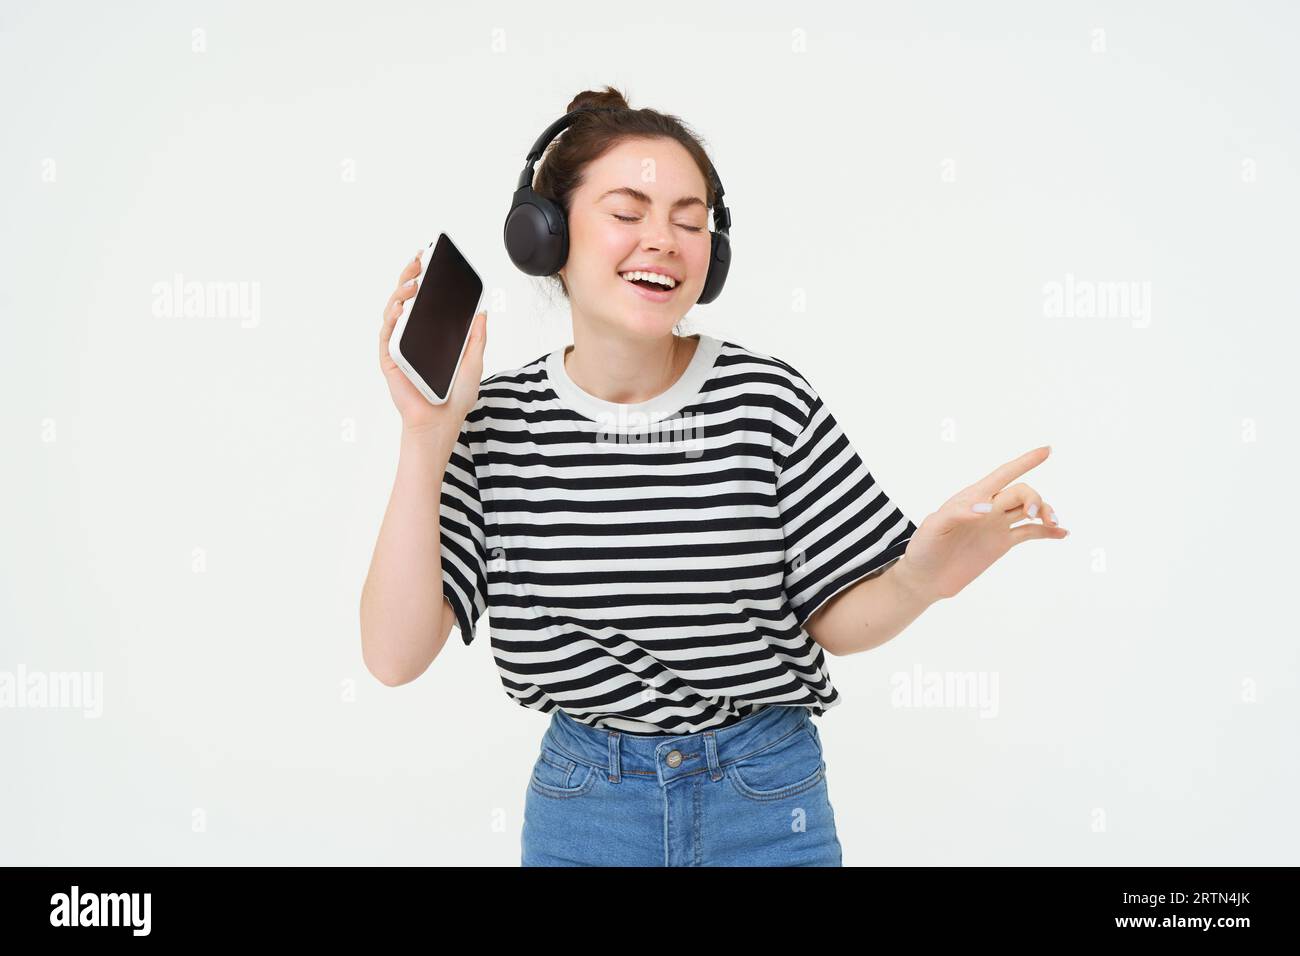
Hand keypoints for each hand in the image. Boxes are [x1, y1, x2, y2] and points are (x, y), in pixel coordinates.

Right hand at [378, 249, 487, 434]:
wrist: (441, 422)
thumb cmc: (455, 397)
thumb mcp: (473, 361)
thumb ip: (476, 337)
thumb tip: (482, 311)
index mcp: (431, 333)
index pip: (425, 299)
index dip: (425, 277)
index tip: (429, 256)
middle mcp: (413, 336)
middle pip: (406, 299)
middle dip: (410, 276)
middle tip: (419, 260)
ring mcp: (399, 346)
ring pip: (393, 311)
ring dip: (401, 293)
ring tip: (414, 283)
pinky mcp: (390, 359)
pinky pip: (386, 334)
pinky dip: (391, 319)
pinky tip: (400, 308)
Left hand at [893, 445, 1067, 603]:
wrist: (924, 578)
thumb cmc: (923, 548)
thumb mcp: (934, 527)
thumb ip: (957, 513)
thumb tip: (985, 508)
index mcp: (972, 497)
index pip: (1002, 475)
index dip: (1024, 462)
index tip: (1046, 451)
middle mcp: (988, 507)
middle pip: (1021, 492)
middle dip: (1033, 498)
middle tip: (1034, 513)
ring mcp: (996, 525)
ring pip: (1028, 509)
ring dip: (1045, 511)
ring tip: (1052, 522)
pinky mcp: (1000, 544)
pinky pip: (1029, 533)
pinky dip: (1046, 532)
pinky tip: (1062, 533)